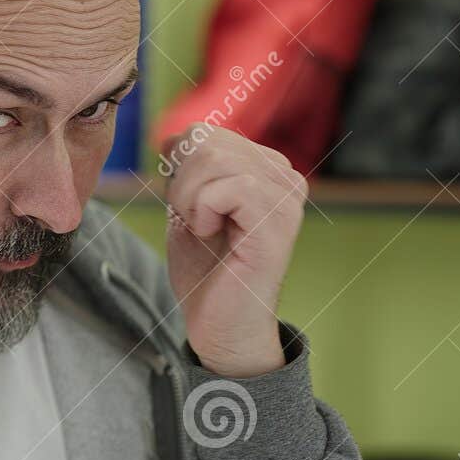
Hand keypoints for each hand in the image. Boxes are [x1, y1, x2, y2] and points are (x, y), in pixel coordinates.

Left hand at [161, 125, 306, 378]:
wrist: (219, 326)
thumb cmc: (205, 271)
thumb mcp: (187, 208)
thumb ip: (186, 170)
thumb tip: (173, 137)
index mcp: (264, 168)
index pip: (202, 133)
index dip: (175, 171)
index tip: (189, 210)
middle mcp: (284, 176)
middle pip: (205, 140)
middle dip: (179, 183)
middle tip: (194, 222)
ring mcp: (286, 196)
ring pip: (213, 159)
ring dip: (188, 199)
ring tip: (203, 229)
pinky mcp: (279, 221)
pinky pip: (227, 187)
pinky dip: (202, 212)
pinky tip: (213, 236)